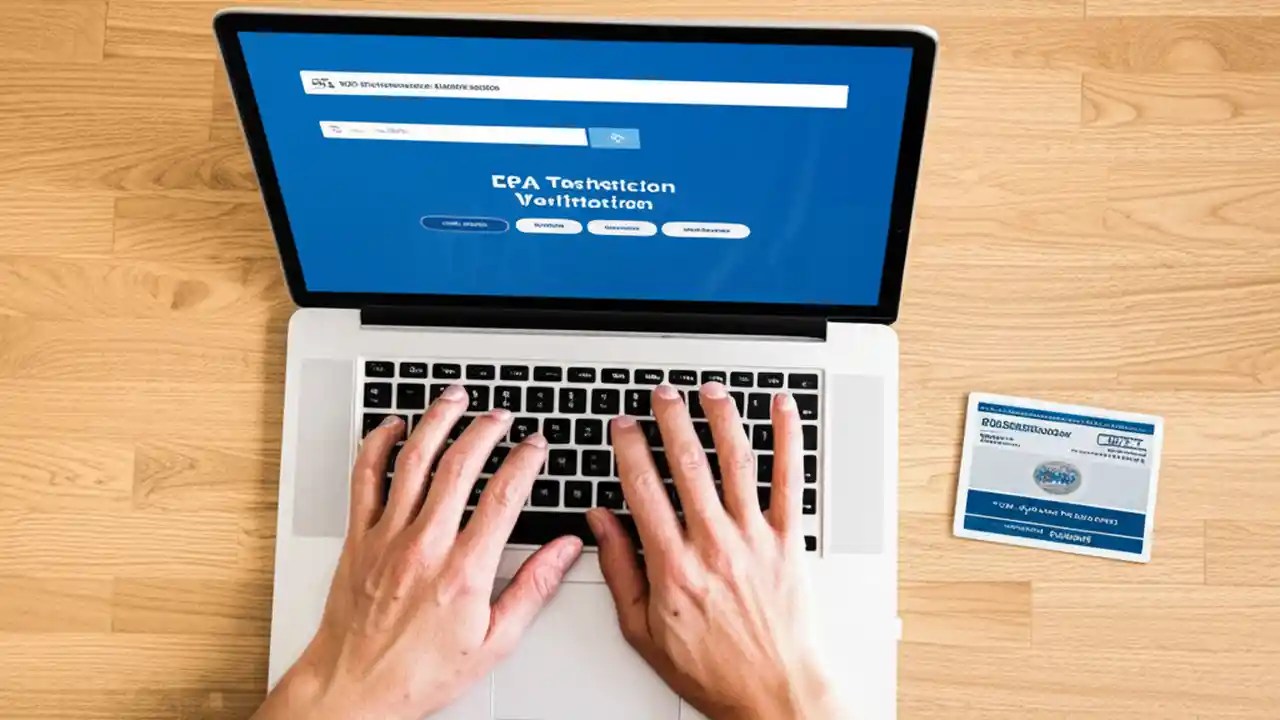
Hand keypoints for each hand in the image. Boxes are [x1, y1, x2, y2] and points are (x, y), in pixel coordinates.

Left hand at [254, 385, 582, 719]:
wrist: (355, 690)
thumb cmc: (420, 674)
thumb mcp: (494, 642)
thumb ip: (533, 589)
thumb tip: (564, 551)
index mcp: (464, 571)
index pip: (503, 496)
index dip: (525, 462)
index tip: (536, 446)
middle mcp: (424, 546)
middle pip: (459, 466)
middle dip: (485, 431)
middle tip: (501, 417)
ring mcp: (387, 537)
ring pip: (413, 461)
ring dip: (437, 422)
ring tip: (455, 399)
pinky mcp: (358, 539)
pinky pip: (364, 479)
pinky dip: (377, 445)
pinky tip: (392, 427)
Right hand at [588, 382, 845, 719]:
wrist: (773, 693)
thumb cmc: (711, 669)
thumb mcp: (643, 630)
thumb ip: (621, 570)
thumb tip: (601, 522)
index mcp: (673, 567)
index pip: (643, 490)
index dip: (629, 450)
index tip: (622, 427)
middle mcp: (713, 546)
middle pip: (687, 465)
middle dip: (670, 421)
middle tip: (661, 395)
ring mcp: (753, 539)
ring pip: (735, 463)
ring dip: (720, 419)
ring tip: (708, 392)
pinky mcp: (788, 542)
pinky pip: (789, 481)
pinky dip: (788, 439)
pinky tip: (782, 409)